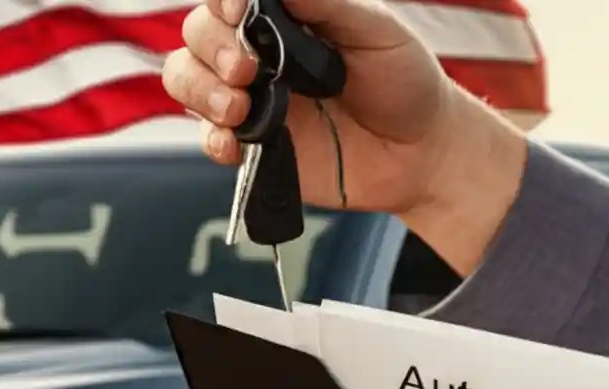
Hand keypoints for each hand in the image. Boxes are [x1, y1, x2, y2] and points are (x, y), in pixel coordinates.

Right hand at [160, 0, 527, 273]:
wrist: (421, 153)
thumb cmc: (404, 81)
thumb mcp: (377, 31)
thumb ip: (328, 4)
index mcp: (284, 16)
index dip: (222, 0)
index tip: (237, 9)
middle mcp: (259, 52)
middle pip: (197, 36)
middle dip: (212, 50)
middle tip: (247, 71)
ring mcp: (251, 98)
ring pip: (188, 82)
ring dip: (202, 92)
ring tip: (239, 108)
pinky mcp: (253, 145)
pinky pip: (209, 137)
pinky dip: (212, 139)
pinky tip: (234, 144)